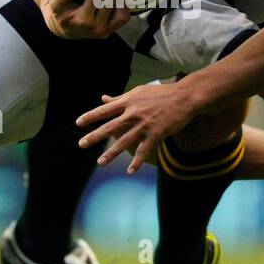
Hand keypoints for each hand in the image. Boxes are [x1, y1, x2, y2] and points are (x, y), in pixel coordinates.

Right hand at [40, 0, 132, 38]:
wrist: (64, 29)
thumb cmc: (60, 14)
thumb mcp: (56, 4)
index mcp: (82, 20)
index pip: (96, 0)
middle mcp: (96, 28)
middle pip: (111, 5)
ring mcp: (105, 30)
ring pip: (121, 13)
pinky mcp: (111, 30)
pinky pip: (123, 17)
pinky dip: (123, 5)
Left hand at [76, 79, 197, 174]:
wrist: (185, 97)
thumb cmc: (161, 93)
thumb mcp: (139, 92)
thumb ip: (120, 98)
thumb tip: (103, 98)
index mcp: (128, 102)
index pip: (105, 110)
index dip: (90, 116)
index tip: (78, 123)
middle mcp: (133, 113)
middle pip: (110, 127)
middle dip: (94, 136)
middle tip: (81, 144)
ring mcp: (144, 125)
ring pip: (124, 141)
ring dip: (111, 153)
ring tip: (100, 162)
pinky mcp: (156, 134)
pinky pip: (144, 150)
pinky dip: (137, 162)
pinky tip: (129, 171)